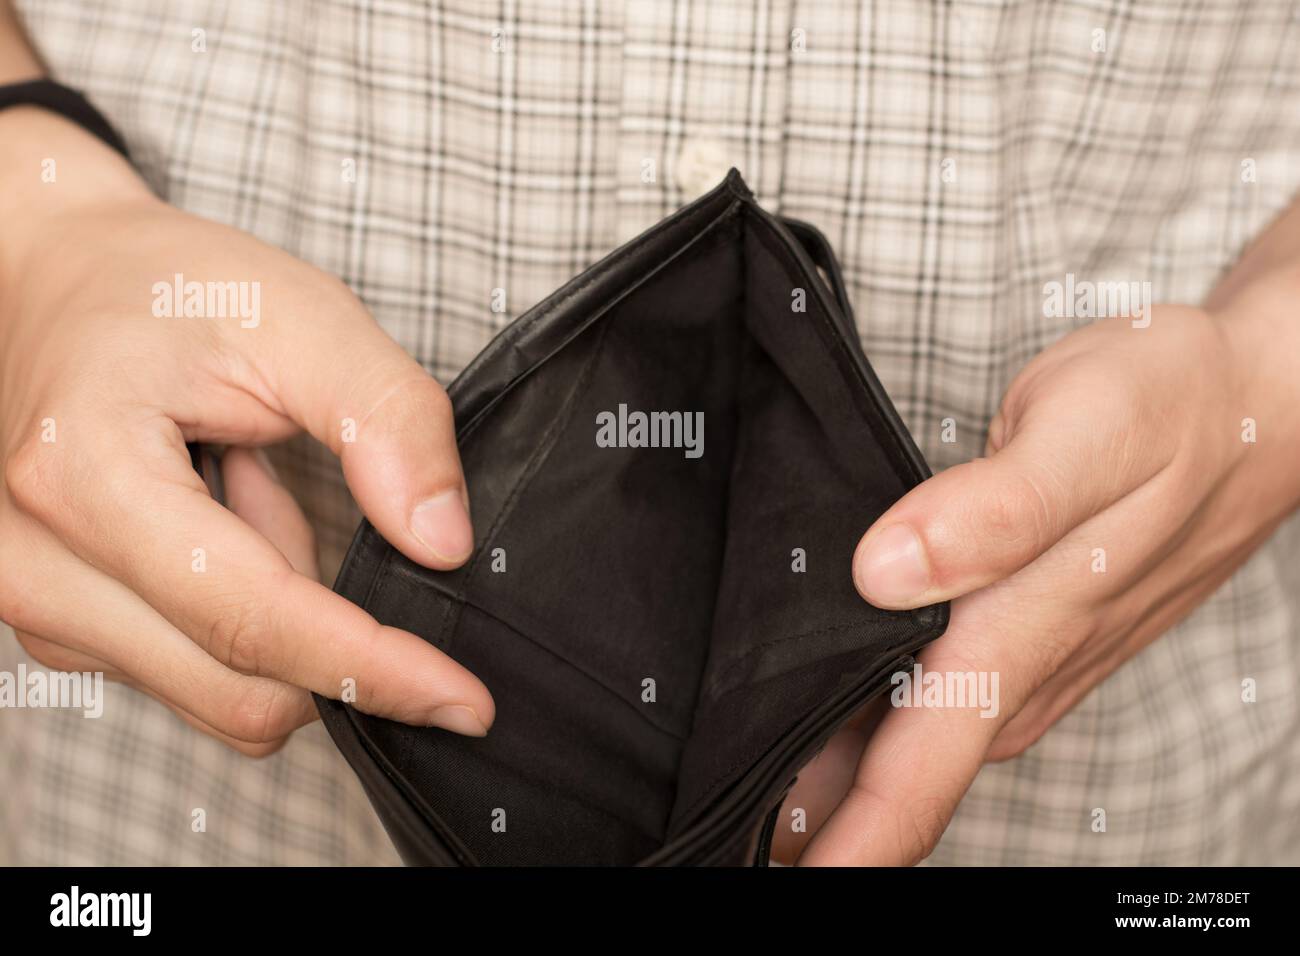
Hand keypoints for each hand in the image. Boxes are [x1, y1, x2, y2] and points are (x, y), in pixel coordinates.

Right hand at [0, 107, 493, 754]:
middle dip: (332, 631)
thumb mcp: (298, 315)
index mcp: (86, 476)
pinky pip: (195, 672)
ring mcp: (36, 605)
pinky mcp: (58, 623)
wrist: (52, 281)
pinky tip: (221, 516)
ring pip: (225, 695)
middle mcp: (38, 564)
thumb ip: (385, 418)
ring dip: (286, 616)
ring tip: (247, 482)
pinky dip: (246, 615)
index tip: (466, 701)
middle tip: (301, 485)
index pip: (254, 623)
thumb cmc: (169, 286)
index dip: (373, 669)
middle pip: (242, 689)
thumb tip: (443, 545)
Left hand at [779, 274, 1299, 863]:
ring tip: (735, 779)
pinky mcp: (1023, 640)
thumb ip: (993, 513)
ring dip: (826, 775)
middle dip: (799, 816)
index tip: (752, 865)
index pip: (911, 785)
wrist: (1256, 408)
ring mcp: (1022, 666)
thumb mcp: (1086, 434)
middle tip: (704, 827)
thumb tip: (882, 572)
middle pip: (888, 780)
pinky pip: (926, 704)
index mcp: (1015, 643)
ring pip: (903, 745)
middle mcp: (1015, 677)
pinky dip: (862, 720)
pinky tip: (809, 700)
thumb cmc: (1173, 410)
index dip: (831, 848)